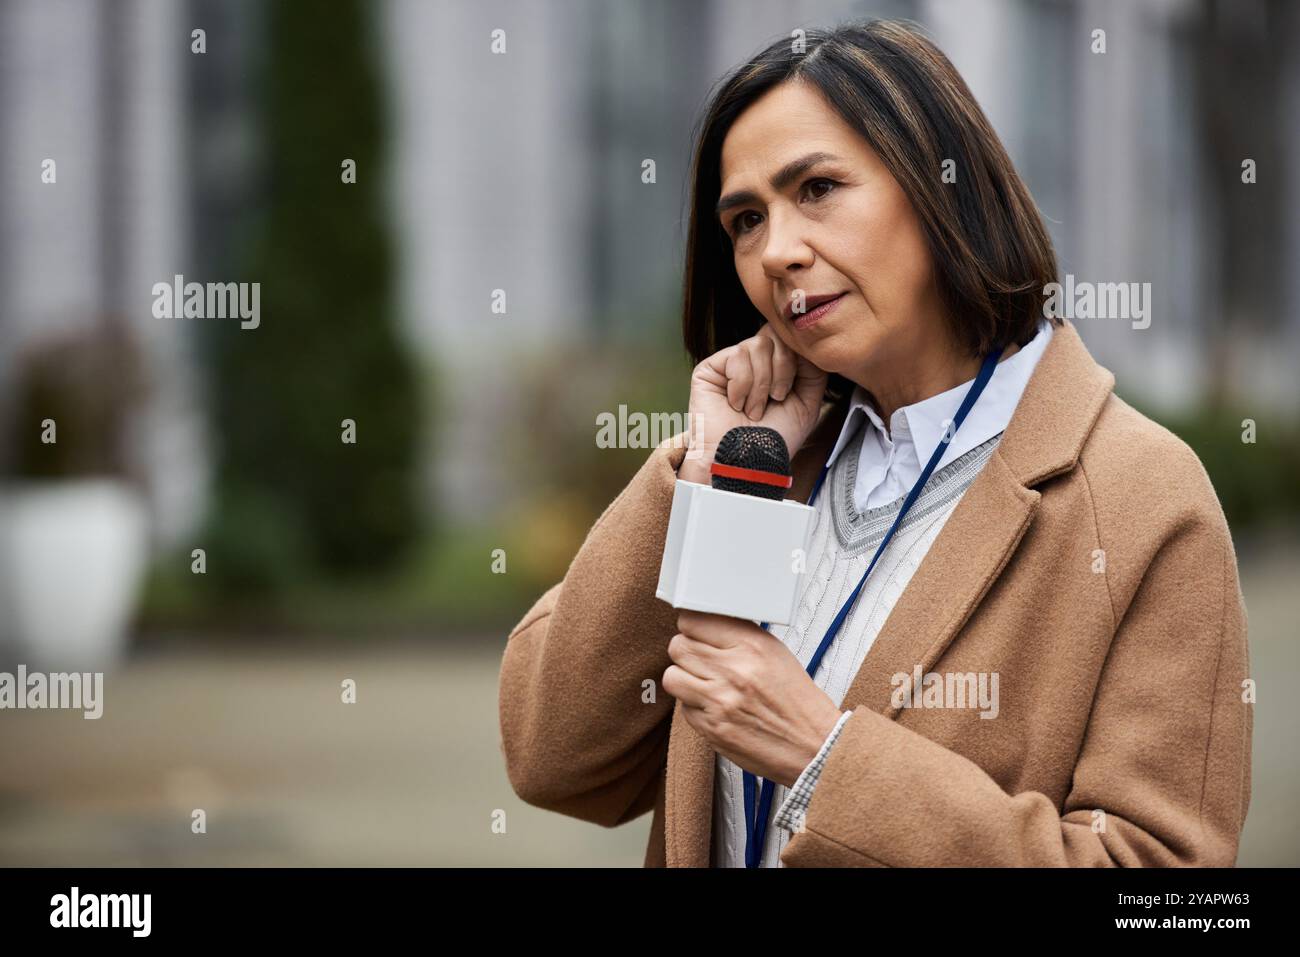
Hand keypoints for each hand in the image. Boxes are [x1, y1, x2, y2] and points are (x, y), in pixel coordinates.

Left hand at [662, 610, 843, 786]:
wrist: (814, 746)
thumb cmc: (796, 701)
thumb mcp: (775, 653)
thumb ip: (738, 635)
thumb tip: (705, 624)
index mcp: (752, 646)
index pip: (694, 621)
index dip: (692, 627)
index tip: (696, 633)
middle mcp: (733, 670)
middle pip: (678, 646)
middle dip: (686, 652)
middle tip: (701, 660)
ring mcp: (719, 701)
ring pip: (672, 676)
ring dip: (683, 678)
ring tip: (702, 683)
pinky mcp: (711, 728)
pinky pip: (683, 708)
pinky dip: (694, 706)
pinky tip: (715, 708)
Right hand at [680, 324, 827, 482]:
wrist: (747, 461)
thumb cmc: (774, 439)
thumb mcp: (807, 403)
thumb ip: (813, 370)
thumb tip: (806, 342)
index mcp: (774, 367)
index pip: (789, 338)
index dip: (796, 359)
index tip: (789, 392)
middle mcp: (753, 363)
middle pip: (775, 336)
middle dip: (782, 372)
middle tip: (774, 401)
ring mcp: (730, 364)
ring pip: (757, 345)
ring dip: (761, 385)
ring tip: (753, 409)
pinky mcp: (709, 369)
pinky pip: (737, 356)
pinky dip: (741, 385)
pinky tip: (735, 404)